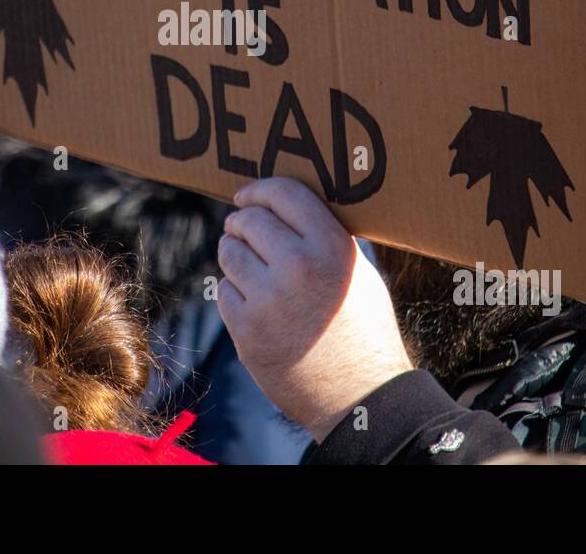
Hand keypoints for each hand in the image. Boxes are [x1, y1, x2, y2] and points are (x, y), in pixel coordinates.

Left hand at [216, 177, 412, 442]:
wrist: (359, 395)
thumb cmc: (361, 329)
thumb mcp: (357, 271)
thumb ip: (324, 235)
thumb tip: (285, 204)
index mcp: (332, 246)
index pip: (283, 194)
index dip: (259, 190)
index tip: (246, 196)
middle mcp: (299, 266)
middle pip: (248, 220)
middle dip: (242, 223)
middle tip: (244, 232)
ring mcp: (269, 299)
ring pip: (229, 253)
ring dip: (234, 255)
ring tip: (252, 269)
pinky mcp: (247, 330)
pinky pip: (224, 291)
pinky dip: (235, 294)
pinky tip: (257, 306)